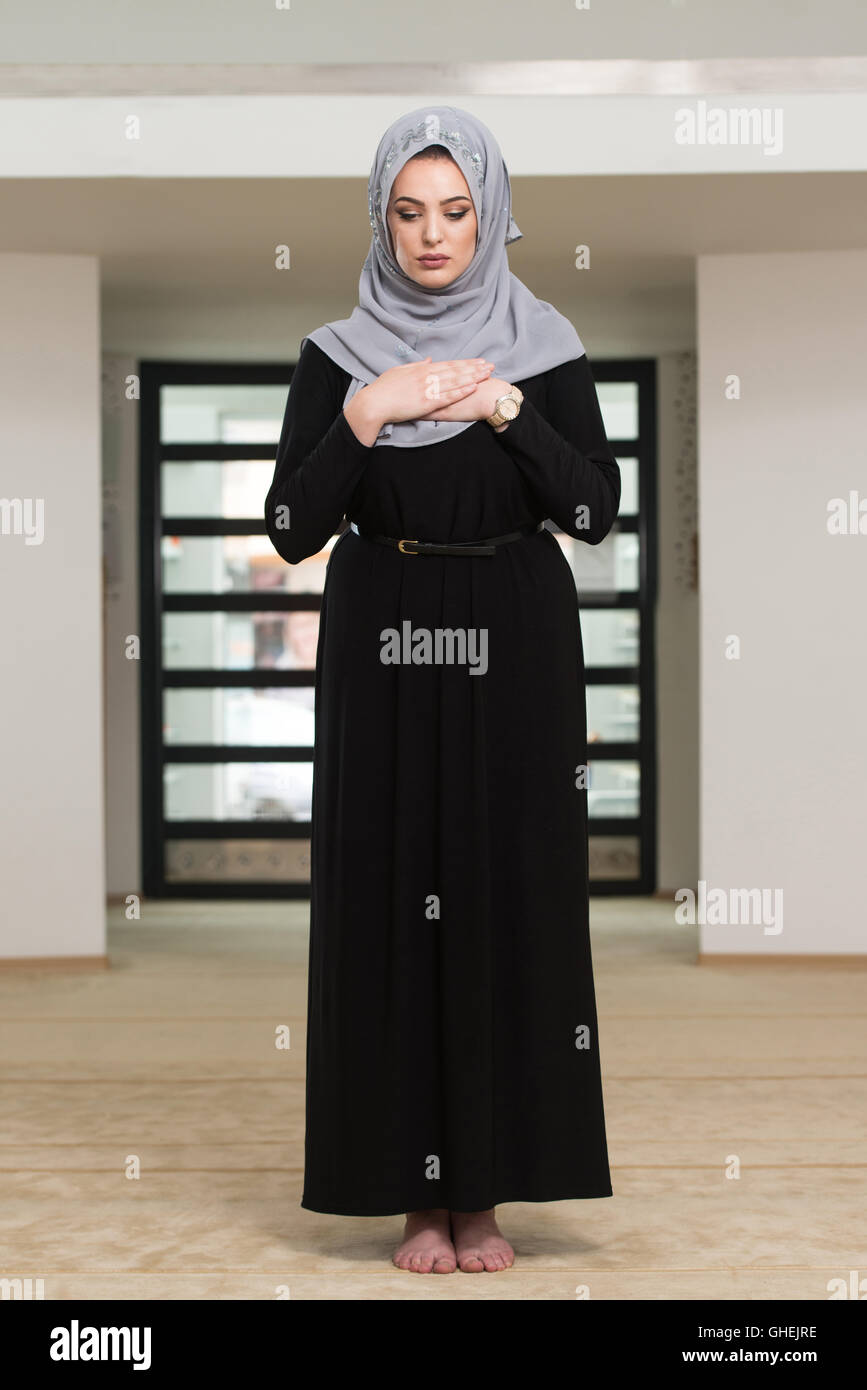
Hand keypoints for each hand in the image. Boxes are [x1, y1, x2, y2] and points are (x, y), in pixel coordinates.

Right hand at [344, 356, 494, 445]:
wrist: (373, 403)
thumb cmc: (383, 389)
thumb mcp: (399, 372)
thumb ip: (416, 366)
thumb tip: (429, 359)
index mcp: (421, 370)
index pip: (448, 364)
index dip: (465, 363)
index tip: (478, 361)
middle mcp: (427, 377)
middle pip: (455, 371)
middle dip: (474, 368)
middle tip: (490, 365)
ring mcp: (427, 390)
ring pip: (455, 382)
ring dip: (472, 377)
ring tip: (487, 374)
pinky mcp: (426, 403)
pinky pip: (447, 396)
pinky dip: (461, 391)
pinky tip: (473, 387)